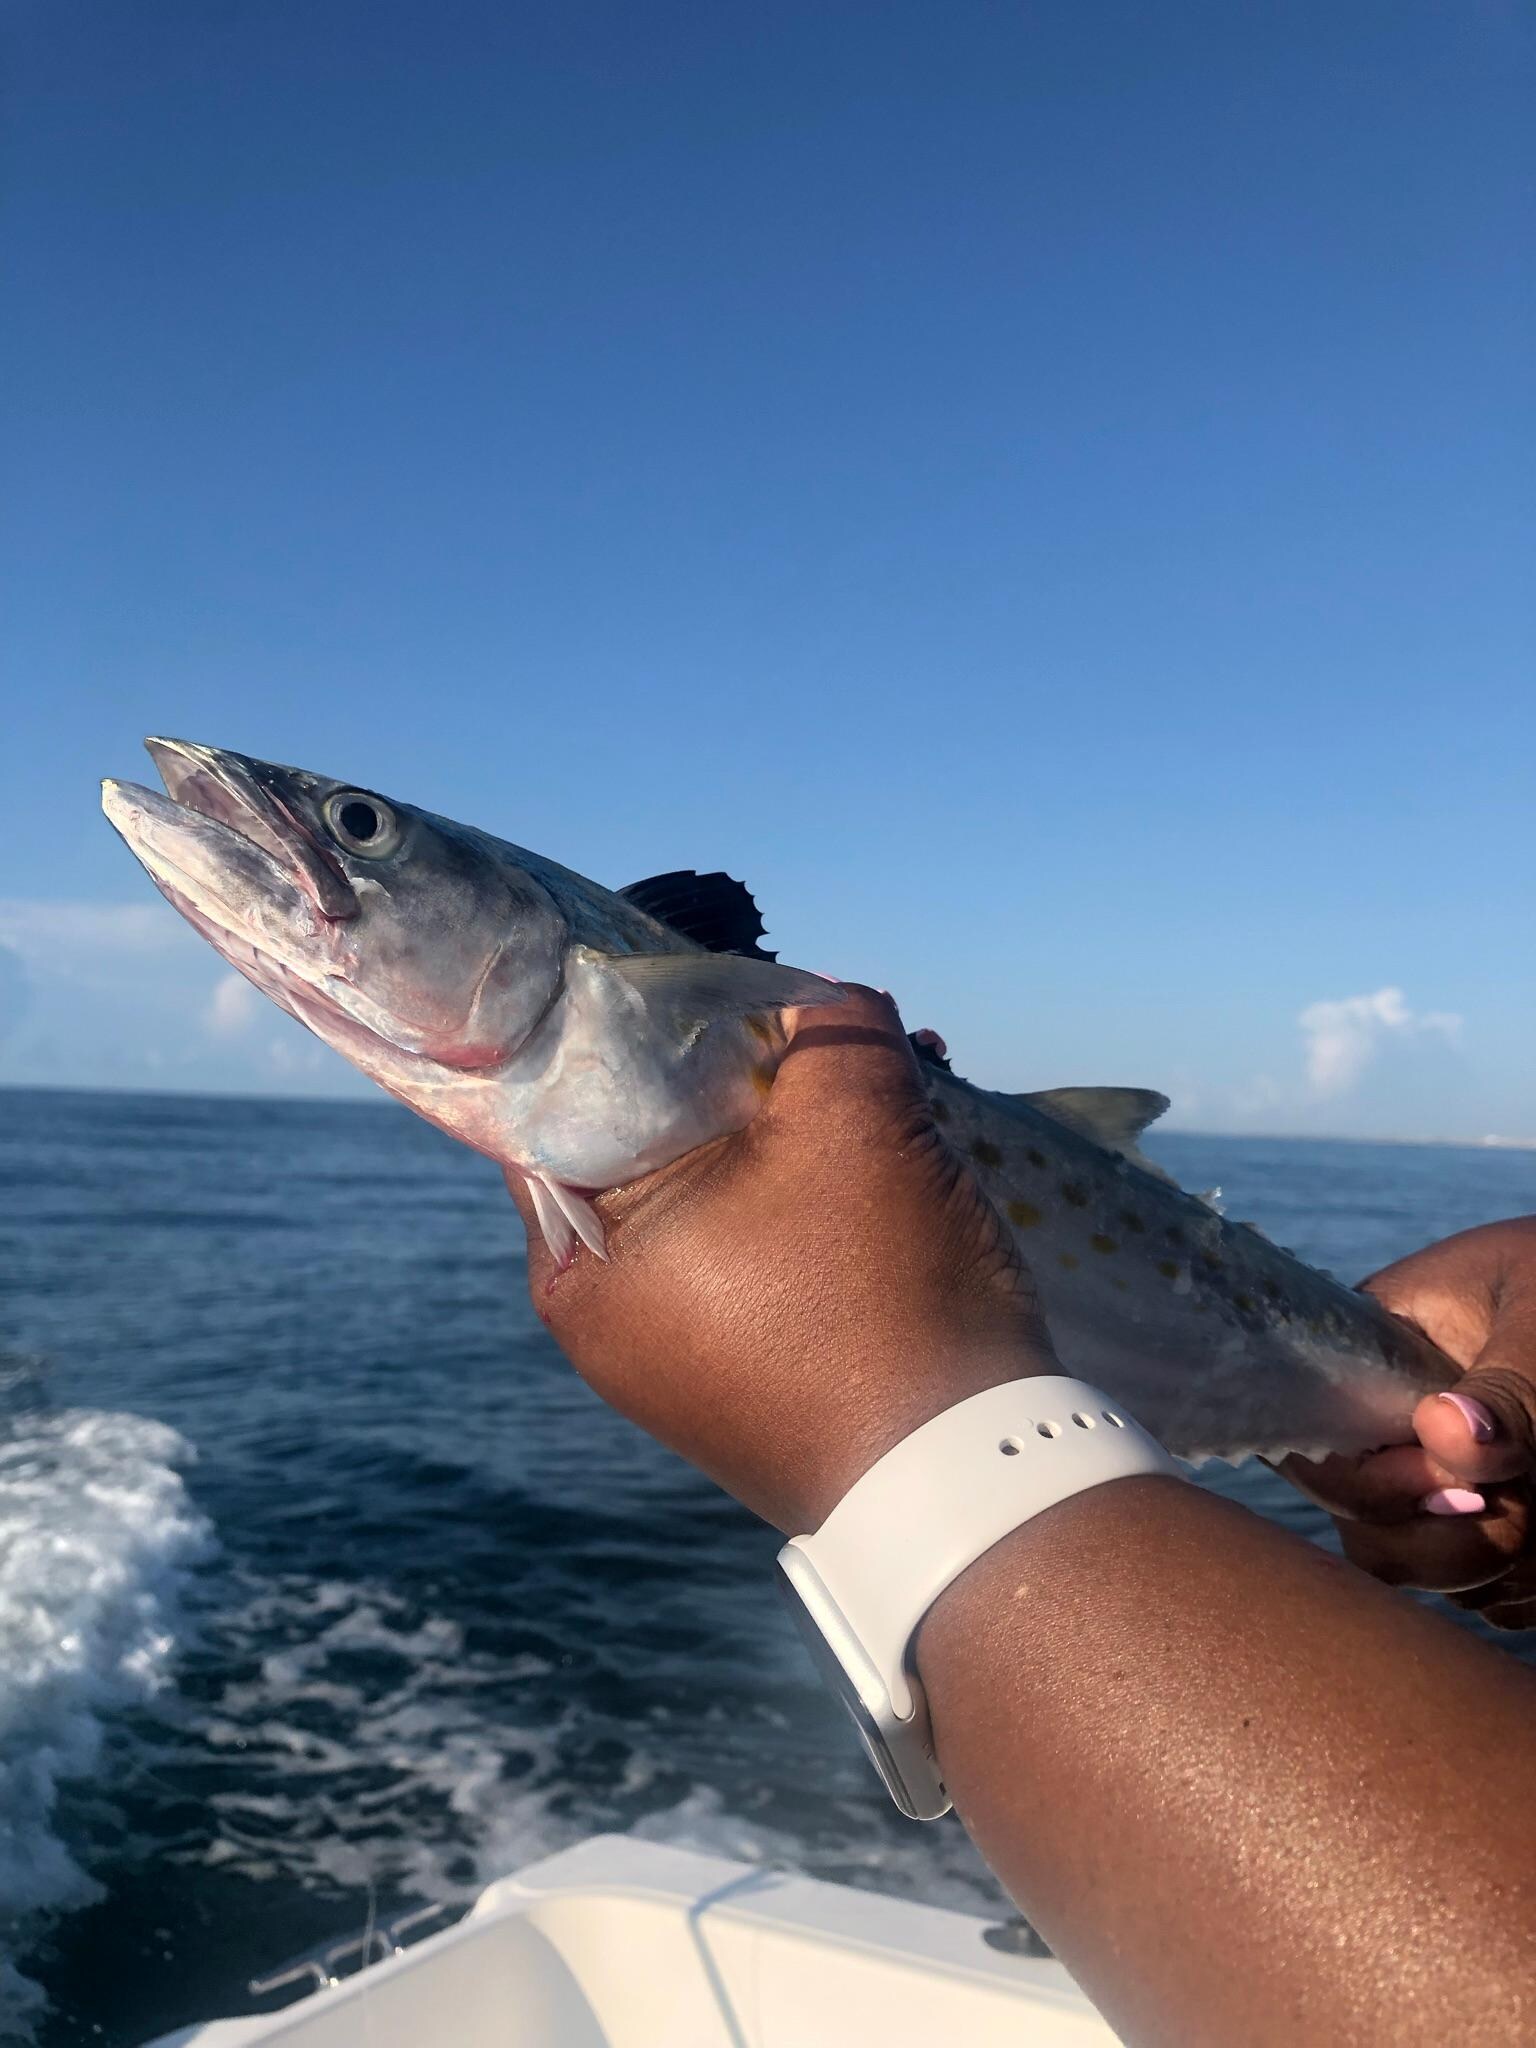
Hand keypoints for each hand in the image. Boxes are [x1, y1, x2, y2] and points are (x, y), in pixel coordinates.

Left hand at [506, 986, 1056, 1530]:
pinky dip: (818, 1196)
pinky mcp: (751, 1373)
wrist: (972, 1481)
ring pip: (724, 1191)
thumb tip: (827, 997)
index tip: (704, 968)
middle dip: (745, 1069)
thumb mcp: (855, 1124)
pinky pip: (765, 1250)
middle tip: (822, 1028)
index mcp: (583, 1258)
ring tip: (894, 1080)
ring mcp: (681, 1353)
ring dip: (799, 1129)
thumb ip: (830, 1026)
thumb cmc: (878, 1298)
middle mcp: (610, 1313)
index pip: (568, 1095)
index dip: (636, 1016)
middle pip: (655, 1139)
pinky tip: (898, 1155)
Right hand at [1279, 1218, 1535, 1627]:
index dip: (1373, 1488)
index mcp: (1371, 1360)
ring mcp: (1439, 1481)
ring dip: (1496, 1567)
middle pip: (1368, 1532)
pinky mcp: (1490, 1520)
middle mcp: (1389, 1429)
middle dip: (1446, 1544)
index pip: (1318, 1450)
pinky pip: (1489, 1594)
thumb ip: (1503, 1387)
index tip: (1466, 1486)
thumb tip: (1446, 1438)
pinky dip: (1523, 1587)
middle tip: (1525, 1511)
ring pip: (1428, 1570)